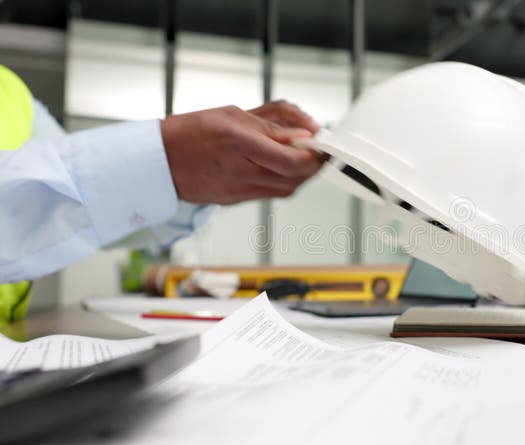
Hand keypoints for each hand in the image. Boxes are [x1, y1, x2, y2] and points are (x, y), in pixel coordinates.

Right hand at [161, 104, 324, 204]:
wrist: (157, 161)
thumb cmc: (191, 131)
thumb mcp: (233, 115)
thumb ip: (271, 127)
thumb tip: (303, 134)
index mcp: (239, 144)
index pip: (293, 160)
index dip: (314, 154)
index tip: (319, 143)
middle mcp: (240, 171)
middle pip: (295, 179)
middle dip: (312, 165)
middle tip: (315, 150)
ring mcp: (238, 190)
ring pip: (286, 189)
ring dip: (300, 175)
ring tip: (298, 157)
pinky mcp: (235, 201)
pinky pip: (270, 194)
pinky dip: (282, 181)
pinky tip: (279, 167)